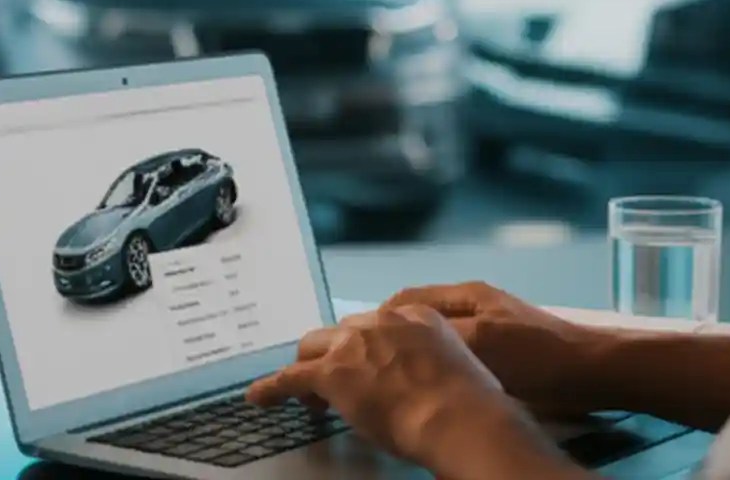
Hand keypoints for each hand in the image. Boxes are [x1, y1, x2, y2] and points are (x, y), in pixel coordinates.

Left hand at [246, 305, 552, 477]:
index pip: (380, 325)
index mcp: (417, 315)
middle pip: (343, 331)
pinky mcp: (331, 372)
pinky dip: (273, 388)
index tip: (368, 362)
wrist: (456, 415)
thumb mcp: (459, 365)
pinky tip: (260, 398)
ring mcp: (354, 343)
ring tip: (306, 393)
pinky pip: (291, 377)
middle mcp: (382, 320)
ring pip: (315, 347)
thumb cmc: (469, 402)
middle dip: (337, 352)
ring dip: (311, 367)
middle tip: (337, 379)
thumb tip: (426, 382)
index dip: (369, 347)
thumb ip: (435, 363)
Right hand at [380, 282, 612, 415]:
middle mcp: (473, 304)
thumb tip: (395, 328)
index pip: (405, 298)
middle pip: (418, 316)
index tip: (359, 343)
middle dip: (394, 336)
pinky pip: (455, 352)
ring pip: (436, 336)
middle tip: (373, 363)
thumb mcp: (482, 342)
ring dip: (416, 352)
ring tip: (396, 375)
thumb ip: (438, 333)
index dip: (379, 319)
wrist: (593, 372)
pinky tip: (433, 384)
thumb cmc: (537, 356)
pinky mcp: (500, 349)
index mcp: (466, 295)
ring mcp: (488, 325)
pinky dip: (439, 364)